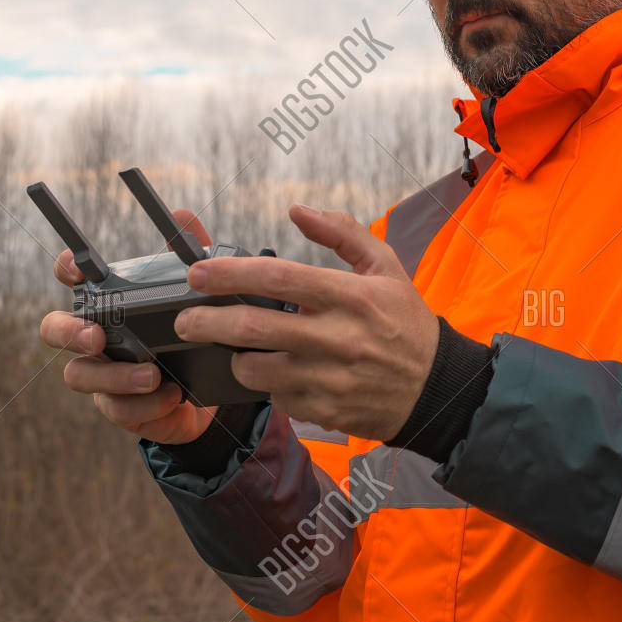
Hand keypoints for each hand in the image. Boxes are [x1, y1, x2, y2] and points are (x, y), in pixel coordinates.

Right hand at [38, 207, 217, 444]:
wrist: (209, 392)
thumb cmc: (190, 333)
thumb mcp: (197, 294)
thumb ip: (190, 256)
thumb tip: (183, 214)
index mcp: (106, 304)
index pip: (71, 280)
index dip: (66, 269)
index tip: (76, 268)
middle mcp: (93, 339)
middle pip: (53, 330)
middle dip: (68, 333)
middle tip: (96, 338)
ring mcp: (102, 376)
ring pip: (79, 376)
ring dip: (114, 376)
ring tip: (153, 374)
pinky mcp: (120, 409)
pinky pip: (118, 410)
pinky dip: (146, 405)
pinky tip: (173, 397)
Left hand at [173, 205, 439, 440]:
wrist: (436, 389)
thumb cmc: (405, 322)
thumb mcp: (385, 268)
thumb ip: (343, 232)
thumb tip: (297, 210)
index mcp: (351, 297)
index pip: (278, 278)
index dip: (230, 274)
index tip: (197, 274)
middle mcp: (339, 339)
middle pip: (253, 328)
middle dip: (206, 322)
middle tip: (184, 319)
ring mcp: (330, 380)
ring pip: (256, 370)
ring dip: (236, 358)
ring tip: (238, 348)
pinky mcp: (326, 411)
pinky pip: (278, 398)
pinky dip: (270, 385)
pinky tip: (282, 374)